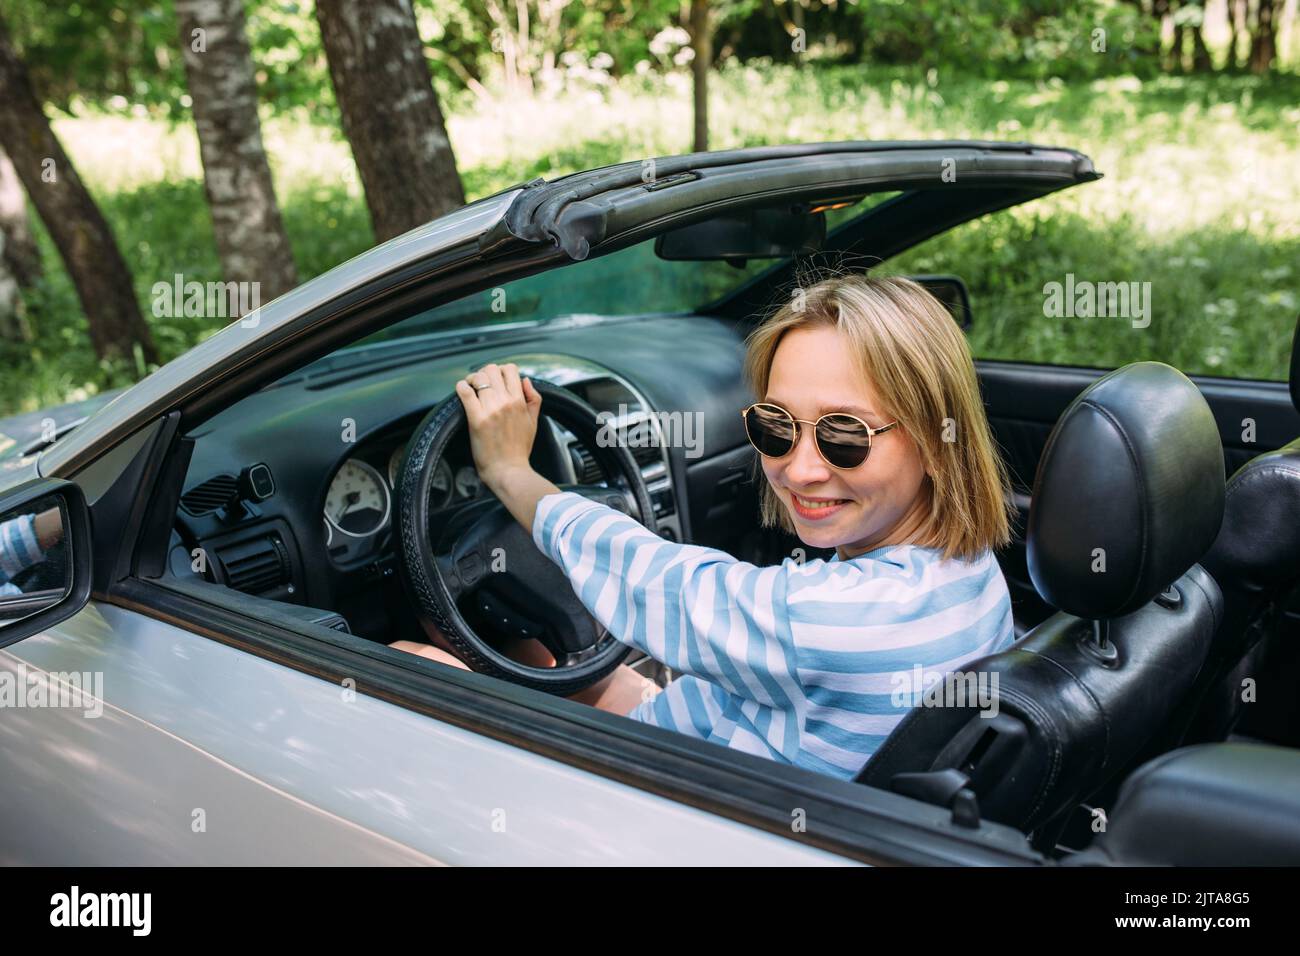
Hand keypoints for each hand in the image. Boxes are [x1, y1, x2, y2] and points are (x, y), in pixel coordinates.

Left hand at [455, 362, 542, 491]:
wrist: (508, 470)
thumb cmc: (519, 449)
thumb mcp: (534, 422)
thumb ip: (533, 398)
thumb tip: (526, 380)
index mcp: (520, 401)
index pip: (510, 369)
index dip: (501, 371)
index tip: (496, 380)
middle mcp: (506, 402)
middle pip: (492, 369)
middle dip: (485, 373)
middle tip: (481, 384)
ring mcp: (491, 409)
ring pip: (478, 377)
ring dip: (472, 379)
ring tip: (471, 388)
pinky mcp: (476, 419)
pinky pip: (465, 392)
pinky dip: (461, 387)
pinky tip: (462, 391)